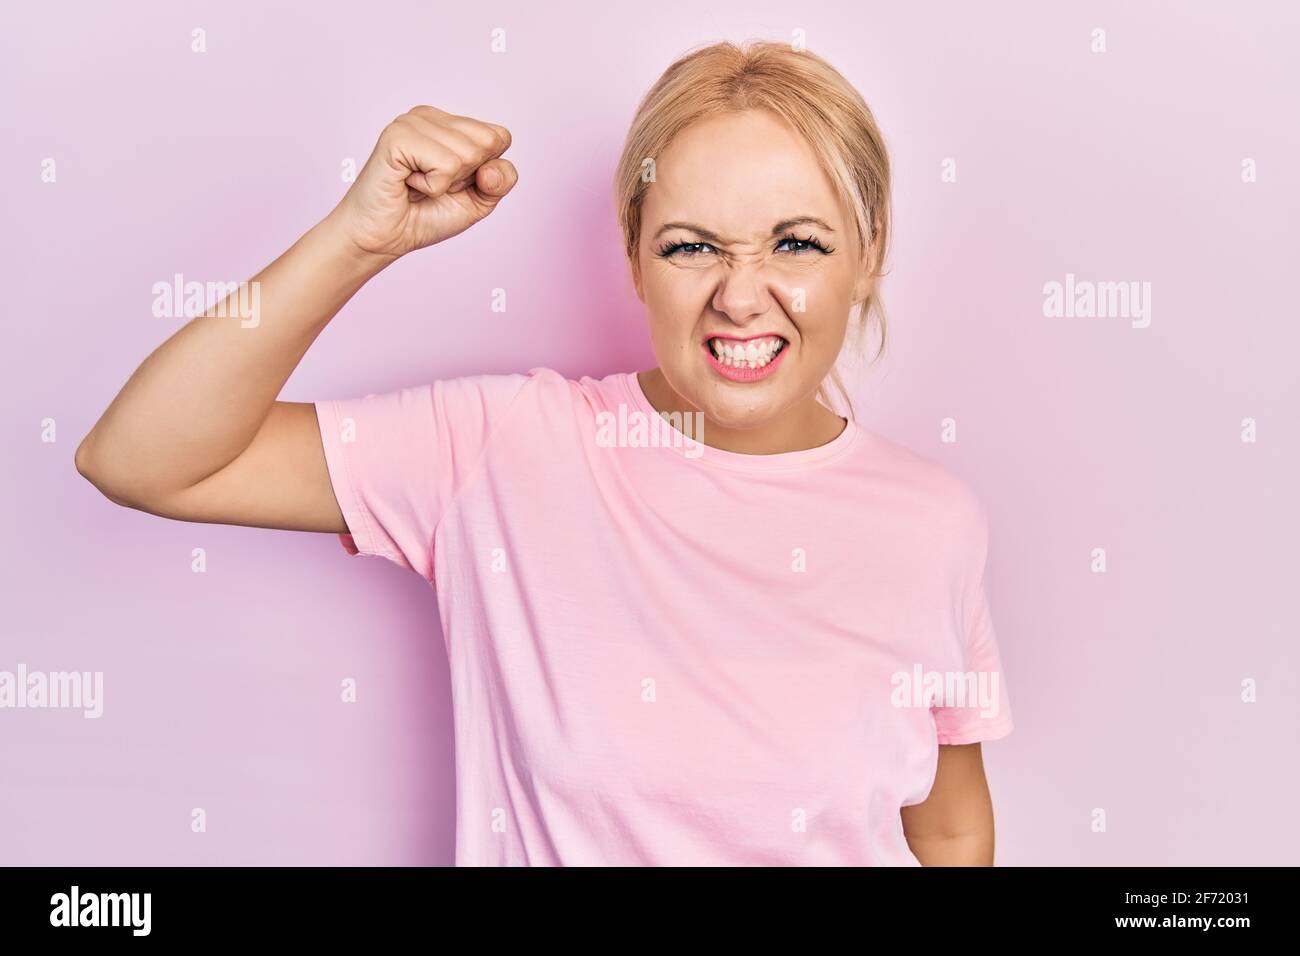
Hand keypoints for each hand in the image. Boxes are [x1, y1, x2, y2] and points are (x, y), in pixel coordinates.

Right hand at [326, 105, 516, 261]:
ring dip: (446, 184)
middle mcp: (430, 116)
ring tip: (418, 184)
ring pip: (468, 154)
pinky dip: (432, 186)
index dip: (485, 172)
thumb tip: (491, 167)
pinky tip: (408, 182)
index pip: (500, 137)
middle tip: (432, 185)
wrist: (385, 239)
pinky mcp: (398, 136)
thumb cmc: (425, 216)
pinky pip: (446, 165)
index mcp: (450, 124)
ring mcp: (412, 122)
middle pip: (489, 143)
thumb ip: (501, 181)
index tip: (452, 184)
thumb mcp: (478, 201)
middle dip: (466, 178)